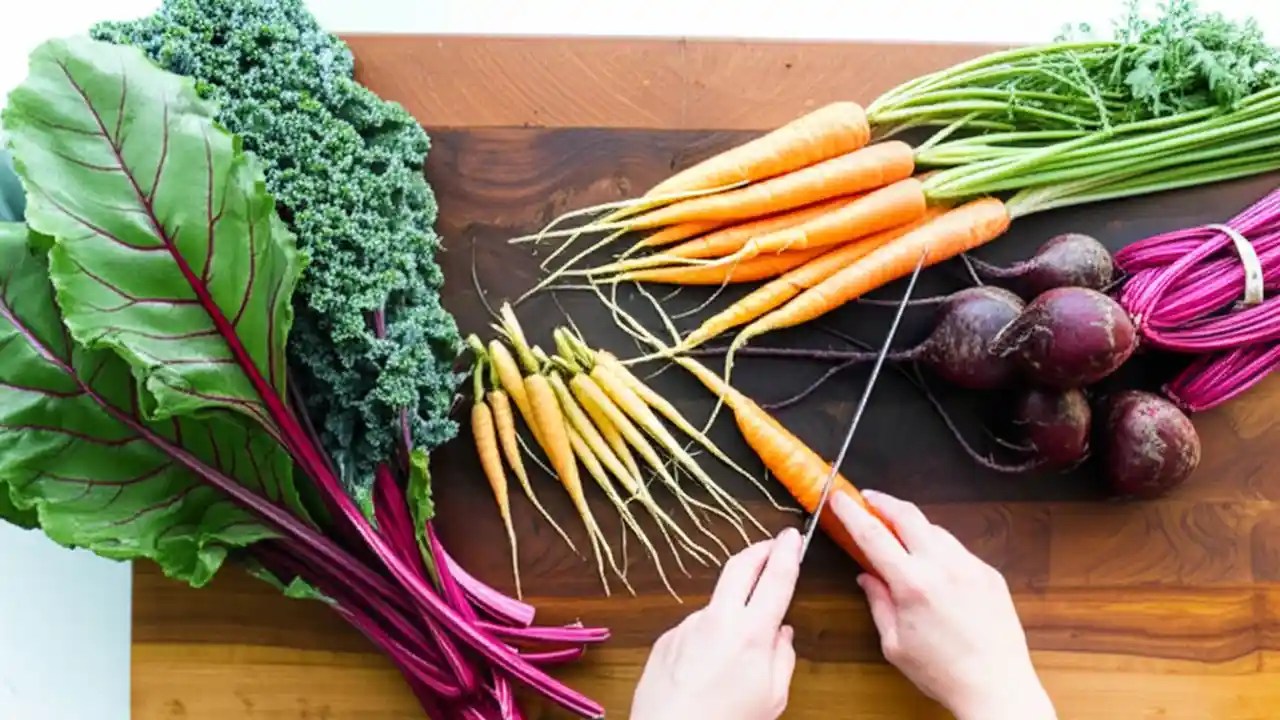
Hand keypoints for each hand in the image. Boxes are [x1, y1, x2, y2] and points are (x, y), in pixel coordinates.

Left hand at [629, 527, 801, 719]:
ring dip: (730, 609)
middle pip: (740, 566)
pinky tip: (706, 667)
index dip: (787, 552)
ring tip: (735, 649)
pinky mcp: (666, 638)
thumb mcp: (772, 698)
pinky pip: (695, 629)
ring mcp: (688, 625)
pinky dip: (707, 637)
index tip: (792, 535)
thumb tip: (783, 633)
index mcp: (751, 633)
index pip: (776, 578)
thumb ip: (783, 659)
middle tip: (771, 546)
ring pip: (717, 604)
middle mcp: (718, 619)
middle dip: (758, 550)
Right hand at [833, 490, 1055, 719]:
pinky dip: (939, 547)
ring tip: (899, 535)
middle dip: (884, 502)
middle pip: (908, 515)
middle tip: (869, 499)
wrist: (996, 686)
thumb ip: (878, 603)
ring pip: (935, 529)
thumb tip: (867, 577)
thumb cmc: (943, 673)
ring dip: (913, 525)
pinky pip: (958, 548)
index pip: (873, 535)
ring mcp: (970, 567)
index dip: (852, 512)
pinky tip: (932, 564)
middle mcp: (943, 567)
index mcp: (913, 585)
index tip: (840, 498)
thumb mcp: (894, 644)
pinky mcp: (989, 573)